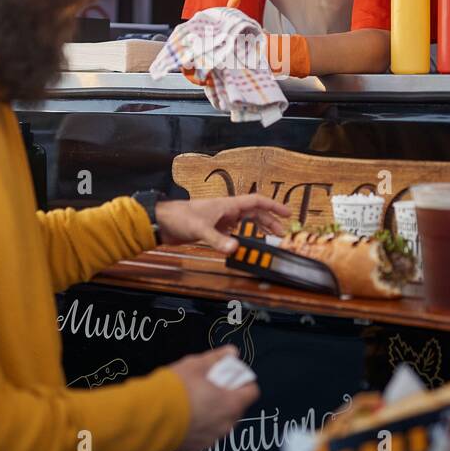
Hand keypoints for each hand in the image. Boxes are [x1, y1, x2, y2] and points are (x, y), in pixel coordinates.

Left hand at [155, 194, 290, 252]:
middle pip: (254, 213)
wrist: (162, 222)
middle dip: (270, 221)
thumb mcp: (200, 229)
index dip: (273, 206)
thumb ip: (218, 239)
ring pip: (245, 221)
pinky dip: (244, 235)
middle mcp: (227, 211)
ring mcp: (220, 219)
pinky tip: (247, 242)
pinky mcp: (213, 229)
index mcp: (228, 205)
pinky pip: (234, 231)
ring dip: (259, 227)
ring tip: (271, 236)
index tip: (287, 213)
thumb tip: (235, 248)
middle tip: (282, 232)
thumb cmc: (179, 218)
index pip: (256, 202)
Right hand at [169, 346, 259, 450]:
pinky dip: (199, 429)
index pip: (252, 392)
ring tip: (194, 404)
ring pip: (220, 424)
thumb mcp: (195, 365)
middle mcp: (226, 425)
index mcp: (231, 403)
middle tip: (210, 388)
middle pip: (236, 409)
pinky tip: (185, 419)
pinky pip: (204, 436)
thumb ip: (216, 358)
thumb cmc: (176, 389)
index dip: (243, 382)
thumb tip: (231, 352)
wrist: (151, 417)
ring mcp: (212, 439)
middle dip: (227, 399)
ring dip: (213, 415)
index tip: (231, 378)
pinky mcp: (196, 449)